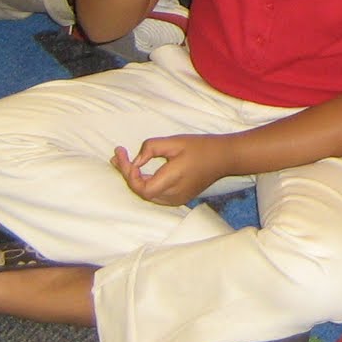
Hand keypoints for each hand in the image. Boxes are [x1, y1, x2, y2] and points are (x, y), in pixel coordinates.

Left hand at [111, 133, 231, 205]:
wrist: (224, 158)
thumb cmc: (201, 147)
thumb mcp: (175, 141)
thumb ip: (152, 148)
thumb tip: (136, 160)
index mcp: (172, 180)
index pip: (141, 187)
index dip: (128, 173)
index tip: (123, 154)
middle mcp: (173, 195)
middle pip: (142, 191)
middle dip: (127, 174)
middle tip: (117, 155)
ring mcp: (176, 199)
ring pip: (147, 194)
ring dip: (134, 179)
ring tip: (123, 162)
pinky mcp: (178, 198)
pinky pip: (155, 194)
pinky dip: (144, 183)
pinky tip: (139, 171)